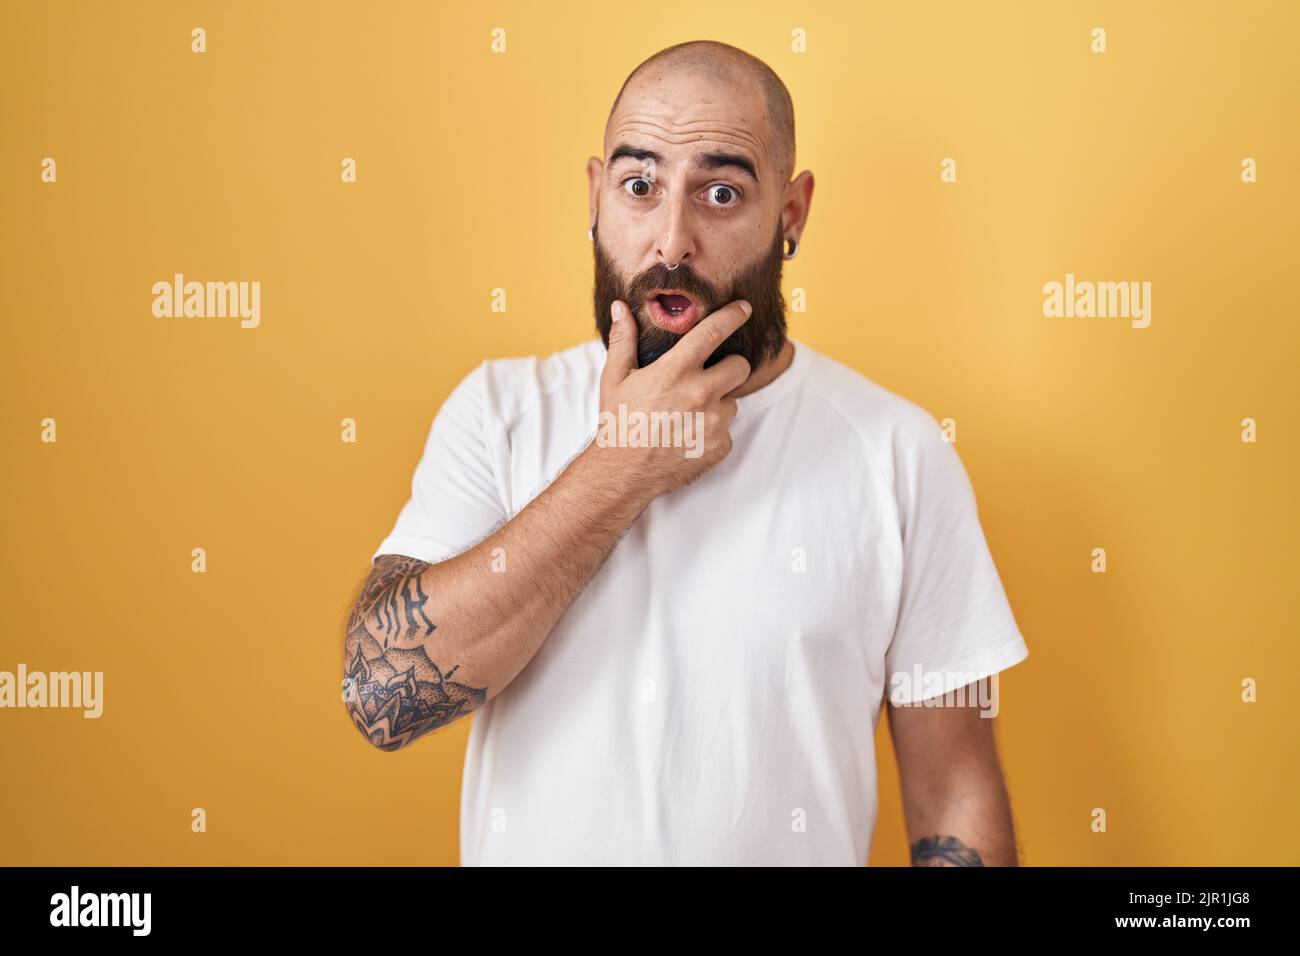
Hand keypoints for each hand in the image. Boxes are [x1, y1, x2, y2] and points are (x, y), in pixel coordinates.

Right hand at [588, 298, 753, 502]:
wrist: (622, 473)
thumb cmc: (618, 422)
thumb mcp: (615, 378)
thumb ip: (623, 339)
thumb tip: (619, 307)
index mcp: (676, 371)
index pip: (715, 331)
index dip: (733, 315)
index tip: (744, 308)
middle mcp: (701, 393)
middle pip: (741, 367)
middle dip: (729, 368)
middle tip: (709, 377)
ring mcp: (713, 422)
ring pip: (732, 403)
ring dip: (717, 405)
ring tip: (686, 416)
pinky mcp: (720, 446)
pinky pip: (726, 432)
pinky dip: (711, 433)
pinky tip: (687, 437)